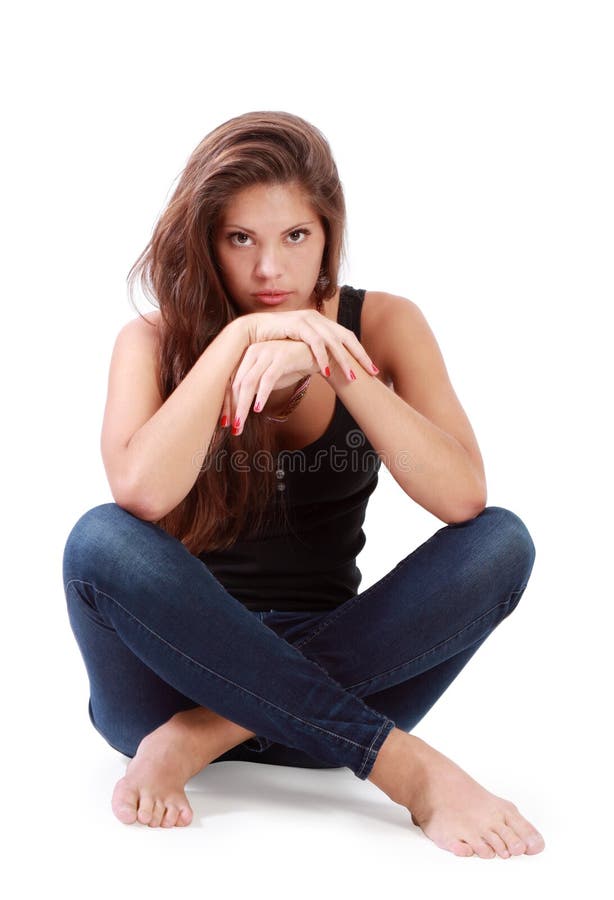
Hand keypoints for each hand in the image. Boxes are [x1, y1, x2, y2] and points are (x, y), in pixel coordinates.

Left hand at [220, 339, 320, 435]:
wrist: (316, 354)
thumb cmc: (290, 367)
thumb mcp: (267, 377)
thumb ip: (253, 387)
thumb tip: (237, 407)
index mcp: (246, 356)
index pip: (231, 381)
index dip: (227, 403)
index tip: (225, 422)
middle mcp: (253, 351)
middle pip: (237, 383)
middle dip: (233, 408)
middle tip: (233, 428)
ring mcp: (267, 352)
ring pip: (249, 382)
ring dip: (243, 405)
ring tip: (240, 422)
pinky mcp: (282, 357)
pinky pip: (268, 378)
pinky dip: (262, 395)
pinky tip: (258, 408)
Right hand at [244, 308, 377, 381]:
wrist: (252, 330)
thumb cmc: (276, 342)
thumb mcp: (301, 347)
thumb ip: (315, 353)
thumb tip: (329, 366)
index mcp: (322, 323)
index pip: (348, 338)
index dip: (361, 353)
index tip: (373, 370)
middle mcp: (319, 318)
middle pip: (346, 338)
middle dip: (360, 356)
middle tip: (372, 372)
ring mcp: (309, 319)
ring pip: (332, 341)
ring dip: (342, 360)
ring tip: (351, 377)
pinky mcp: (297, 323)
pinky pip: (314, 342)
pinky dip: (322, 356)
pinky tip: (327, 370)